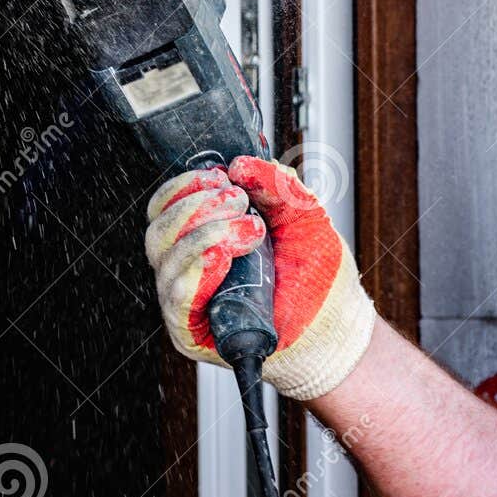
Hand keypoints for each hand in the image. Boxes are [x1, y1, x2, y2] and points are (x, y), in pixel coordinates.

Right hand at [144, 156, 375, 399]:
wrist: (337, 326)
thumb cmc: (317, 278)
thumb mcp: (303, 214)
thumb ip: (276, 182)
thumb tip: (241, 163)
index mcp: (201, 237)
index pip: (165, 207)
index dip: (184, 187)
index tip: (218, 177)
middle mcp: (187, 267)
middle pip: (159, 230)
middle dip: (197, 208)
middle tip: (239, 203)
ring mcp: (187, 301)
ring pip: (167, 260)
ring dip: (206, 236)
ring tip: (251, 232)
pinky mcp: (192, 333)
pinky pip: (178, 298)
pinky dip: (197, 272)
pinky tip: (222, 257)